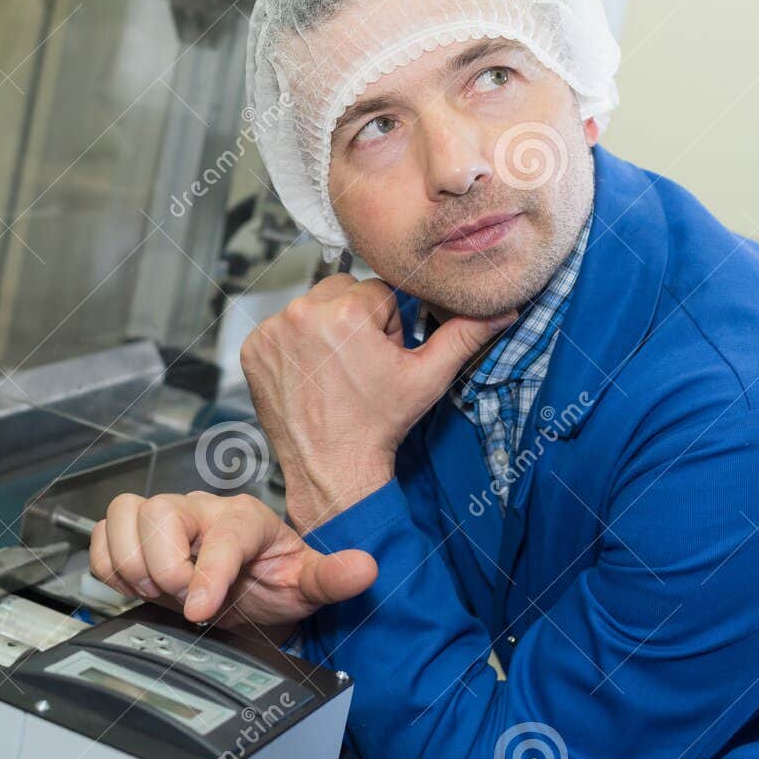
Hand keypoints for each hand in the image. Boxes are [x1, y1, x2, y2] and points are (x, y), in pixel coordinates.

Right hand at [89, 491, 378, 640]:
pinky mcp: (133, 533)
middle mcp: (199, 510)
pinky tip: (137, 585)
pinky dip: (107, 564)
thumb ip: (332, 577)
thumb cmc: (275, 579)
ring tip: (160, 591)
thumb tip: (364, 568)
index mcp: (244, 519)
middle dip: (164, 566)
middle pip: (158, 512)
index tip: (200, 611)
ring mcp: (163, 518)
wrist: (249, 587)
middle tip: (182, 599)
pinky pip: (100, 536)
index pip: (221, 535)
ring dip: (132, 563)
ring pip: (123, 515)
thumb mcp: (308, 583)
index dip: (207, 574)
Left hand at [241, 275, 513, 531]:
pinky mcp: (254, 349)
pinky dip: (296, 344)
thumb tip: (504, 309)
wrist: (333, 467)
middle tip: (362, 365)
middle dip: (356, 319)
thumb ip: (464, 336)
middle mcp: (302, 314)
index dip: (387, 324)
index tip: (382, 356)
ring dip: (326, 329)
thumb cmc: (380, 424)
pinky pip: (283, 327)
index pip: (378, 291)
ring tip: (337, 372)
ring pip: (313, 307)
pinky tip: (312, 376)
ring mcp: (272, 332)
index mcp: (345, 313)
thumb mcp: (427, 378)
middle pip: (342, 292)